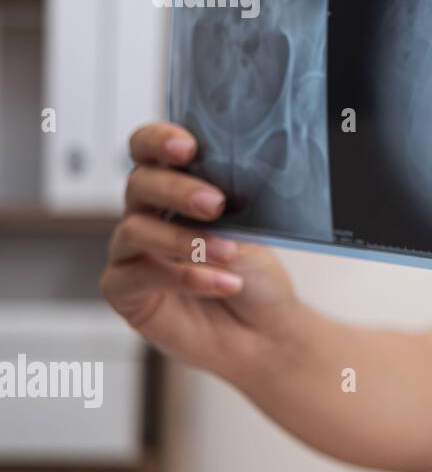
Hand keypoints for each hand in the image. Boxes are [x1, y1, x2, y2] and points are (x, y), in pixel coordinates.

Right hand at [100, 123, 301, 384]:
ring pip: (135, 229)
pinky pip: (138, 275)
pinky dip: (185, 277)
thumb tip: (222, 183)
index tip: (187, 146)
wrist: (266, 332)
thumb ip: (230, 204)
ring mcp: (132, 253)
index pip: (148, 149)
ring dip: (186, 241)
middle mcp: (147, 215)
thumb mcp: (254, 231)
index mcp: (175, 189)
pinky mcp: (125, 292)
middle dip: (177, 190)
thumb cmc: (257, 276)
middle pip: (138, 184)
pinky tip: (223, 283)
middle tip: (216, 203)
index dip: (158, 140)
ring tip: (229, 254)